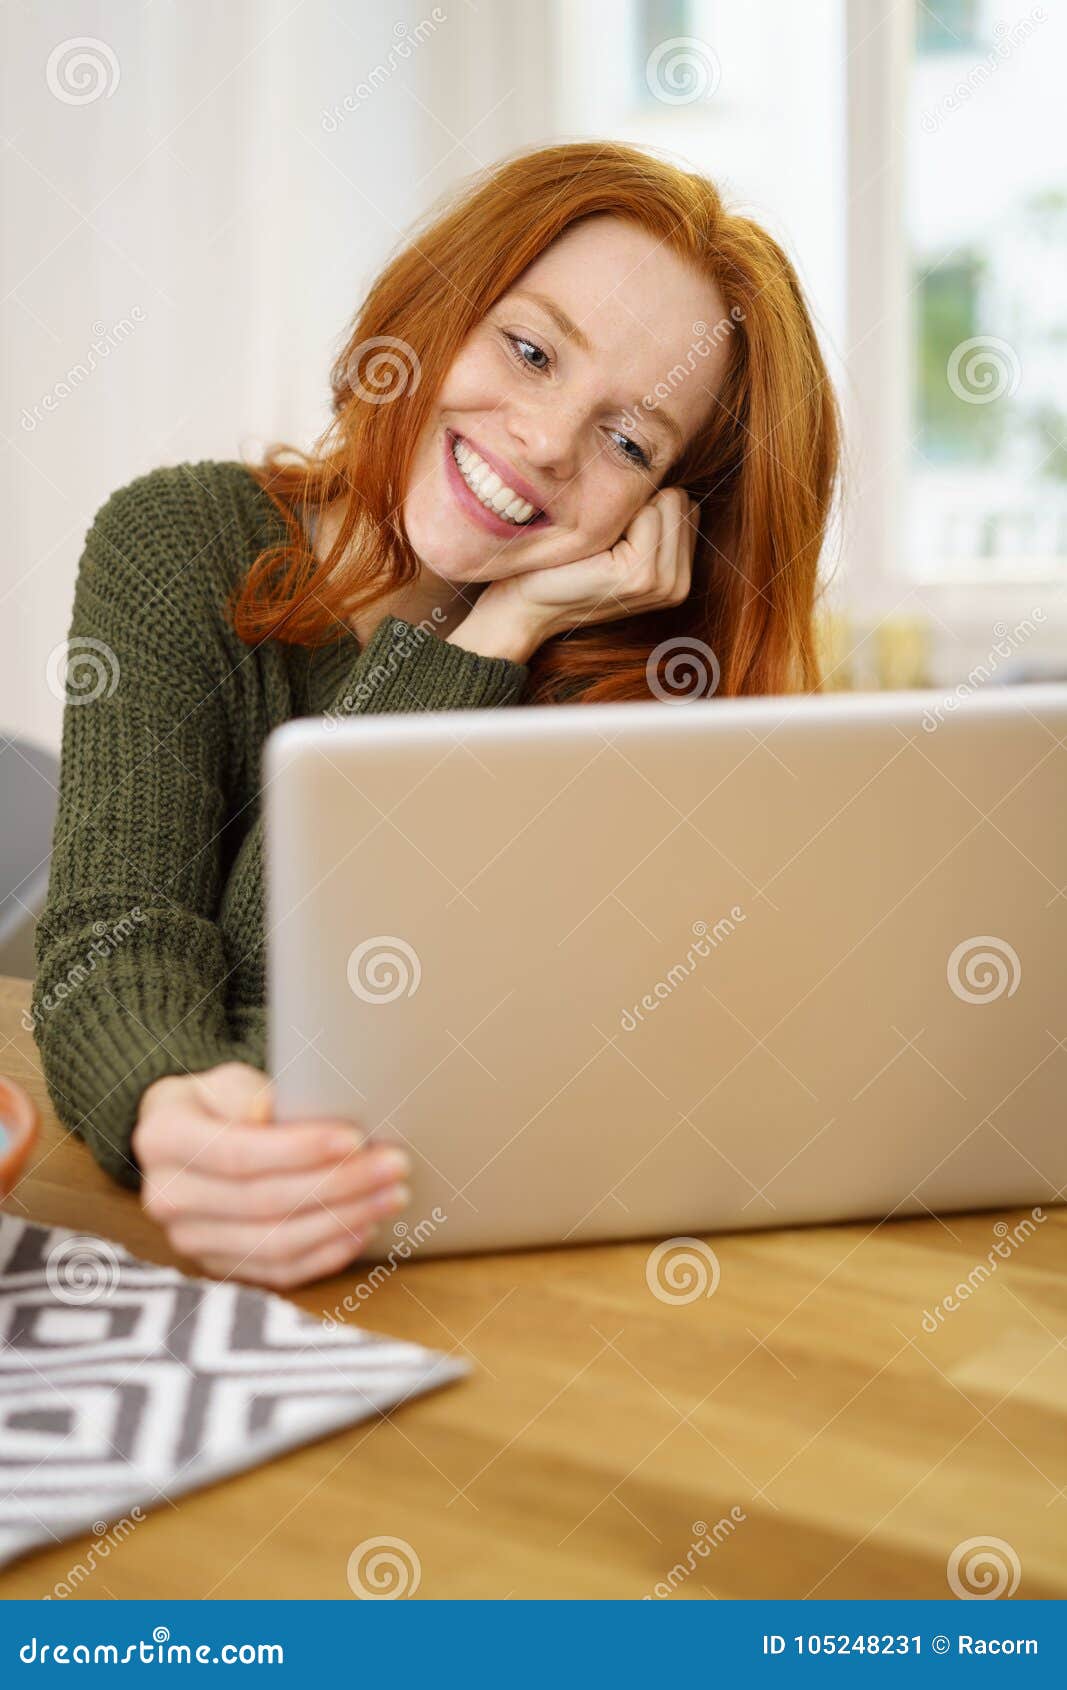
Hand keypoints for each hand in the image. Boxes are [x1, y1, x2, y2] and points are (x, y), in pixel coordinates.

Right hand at [132, 1061, 410, 1288]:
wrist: (190, 1139)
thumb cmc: (219, 1102)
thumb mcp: (223, 1079)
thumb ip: (242, 1091)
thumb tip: (266, 1112)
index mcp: (162, 1139)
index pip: (238, 1153)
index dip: (299, 1150)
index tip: (353, 1138)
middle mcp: (167, 1198)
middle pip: (264, 1202)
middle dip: (338, 1185)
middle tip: (394, 1165)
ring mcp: (190, 1240)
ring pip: (276, 1243)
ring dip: (343, 1221)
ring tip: (391, 1196)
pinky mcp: (219, 1267)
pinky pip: (279, 1272)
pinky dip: (327, 1254)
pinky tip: (363, 1228)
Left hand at [447, 486, 696, 662]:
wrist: (524, 603)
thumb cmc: (563, 565)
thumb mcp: (615, 542)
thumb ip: (650, 516)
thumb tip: (664, 455)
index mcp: (677, 577)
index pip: (686, 505)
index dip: (644, 505)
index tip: (611, 532)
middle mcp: (677, 585)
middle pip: (681, 501)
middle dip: (640, 505)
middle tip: (602, 538)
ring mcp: (662, 584)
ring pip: (668, 502)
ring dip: (628, 510)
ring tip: (598, 542)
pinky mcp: (640, 576)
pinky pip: (648, 512)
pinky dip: (616, 515)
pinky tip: (592, 544)